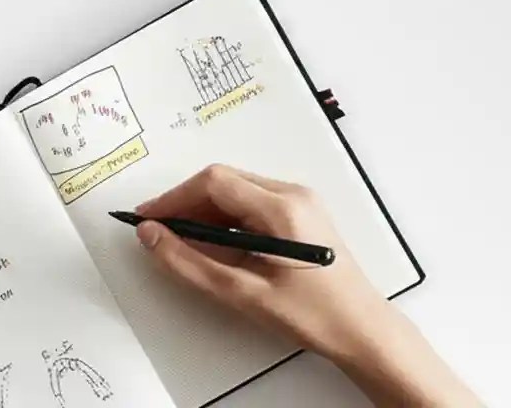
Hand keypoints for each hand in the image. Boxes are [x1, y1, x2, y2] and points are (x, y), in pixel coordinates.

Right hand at [135, 164, 478, 405]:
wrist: (361, 328)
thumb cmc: (311, 314)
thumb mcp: (242, 293)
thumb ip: (189, 262)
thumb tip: (151, 235)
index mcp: (282, 209)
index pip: (214, 183)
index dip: (174, 198)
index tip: (148, 219)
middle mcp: (293, 194)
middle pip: (223, 182)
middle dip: (186, 204)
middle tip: (159, 232)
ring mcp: (300, 201)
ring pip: (235, 191)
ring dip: (204, 212)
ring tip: (183, 243)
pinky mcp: (300, 213)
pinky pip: (251, 203)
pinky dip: (224, 219)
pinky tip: (214, 245)